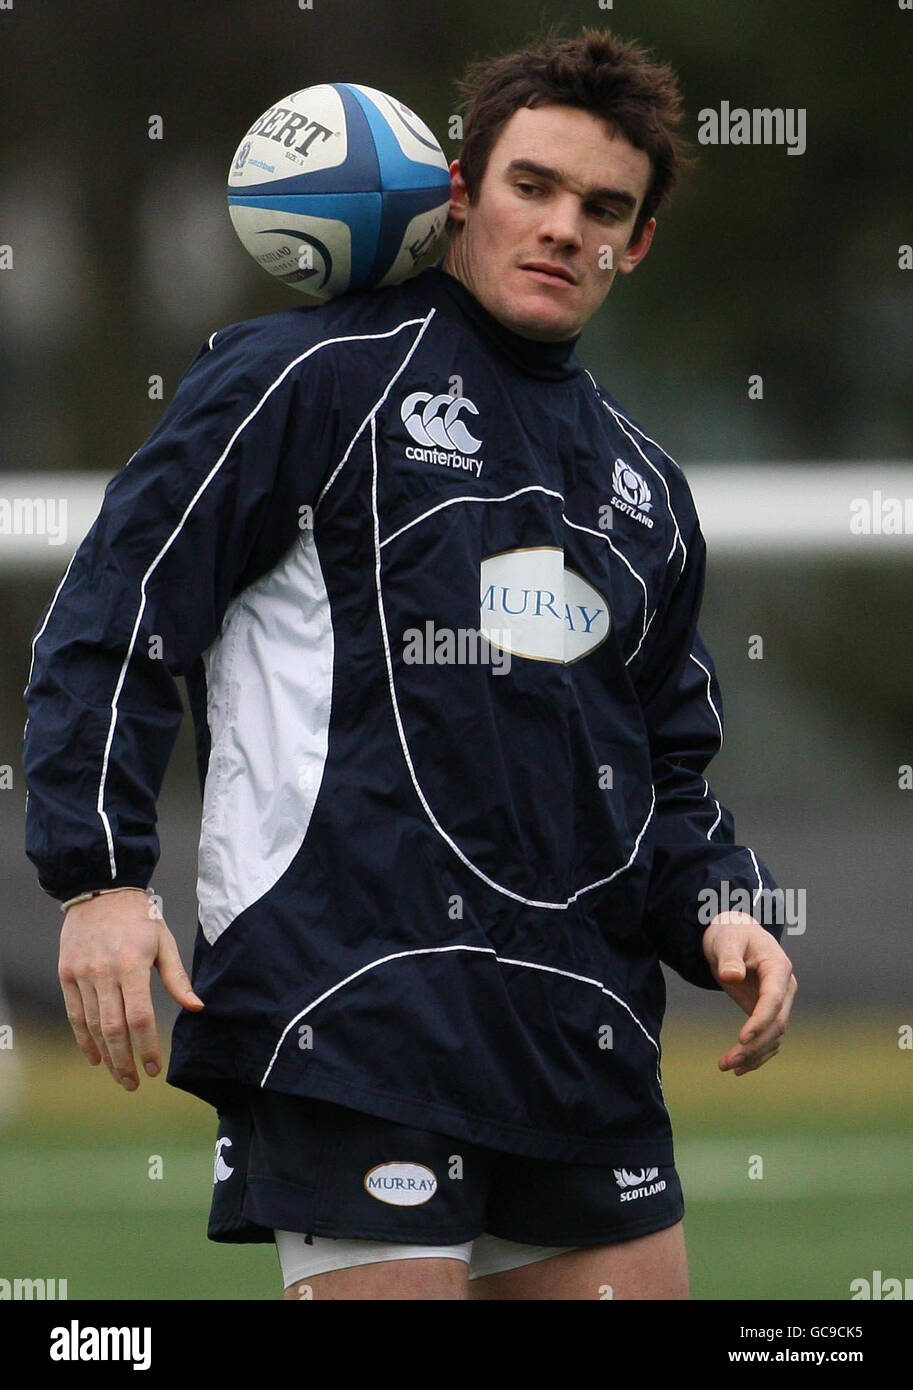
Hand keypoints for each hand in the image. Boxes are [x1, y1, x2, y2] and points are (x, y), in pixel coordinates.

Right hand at [58, 889, 203, 1090]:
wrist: (100, 891)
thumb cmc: (140, 917)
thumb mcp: (164, 941)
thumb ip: (177, 978)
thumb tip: (197, 1007)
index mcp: (132, 965)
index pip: (139, 1017)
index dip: (147, 1047)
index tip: (155, 1069)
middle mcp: (104, 972)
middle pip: (113, 1029)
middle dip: (125, 1061)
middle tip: (134, 1084)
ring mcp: (82, 974)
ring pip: (92, 1025)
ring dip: (106, 1055)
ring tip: (119, 1075)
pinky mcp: (66, 974)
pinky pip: (74, 1014)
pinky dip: (83, 1039)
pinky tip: (95, 1056)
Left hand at [702, 910, 796, 1075]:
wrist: (733, 935)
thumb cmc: (730, 934)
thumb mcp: (725, 940)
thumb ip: (729, 958)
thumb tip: (732, 976)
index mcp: (777, 967)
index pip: (773, 998)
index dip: (760, 1020)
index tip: (742, 1038)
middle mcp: (784, 988)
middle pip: (777, 1023)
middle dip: (754, 1045)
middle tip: (727, 1062)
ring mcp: (780, 1002)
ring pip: (774, 1036)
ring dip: (754, 1055)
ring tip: (726, 1066)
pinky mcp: (769, 1013)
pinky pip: (769, 1038)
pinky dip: (757, 1054)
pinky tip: (739, 1068)